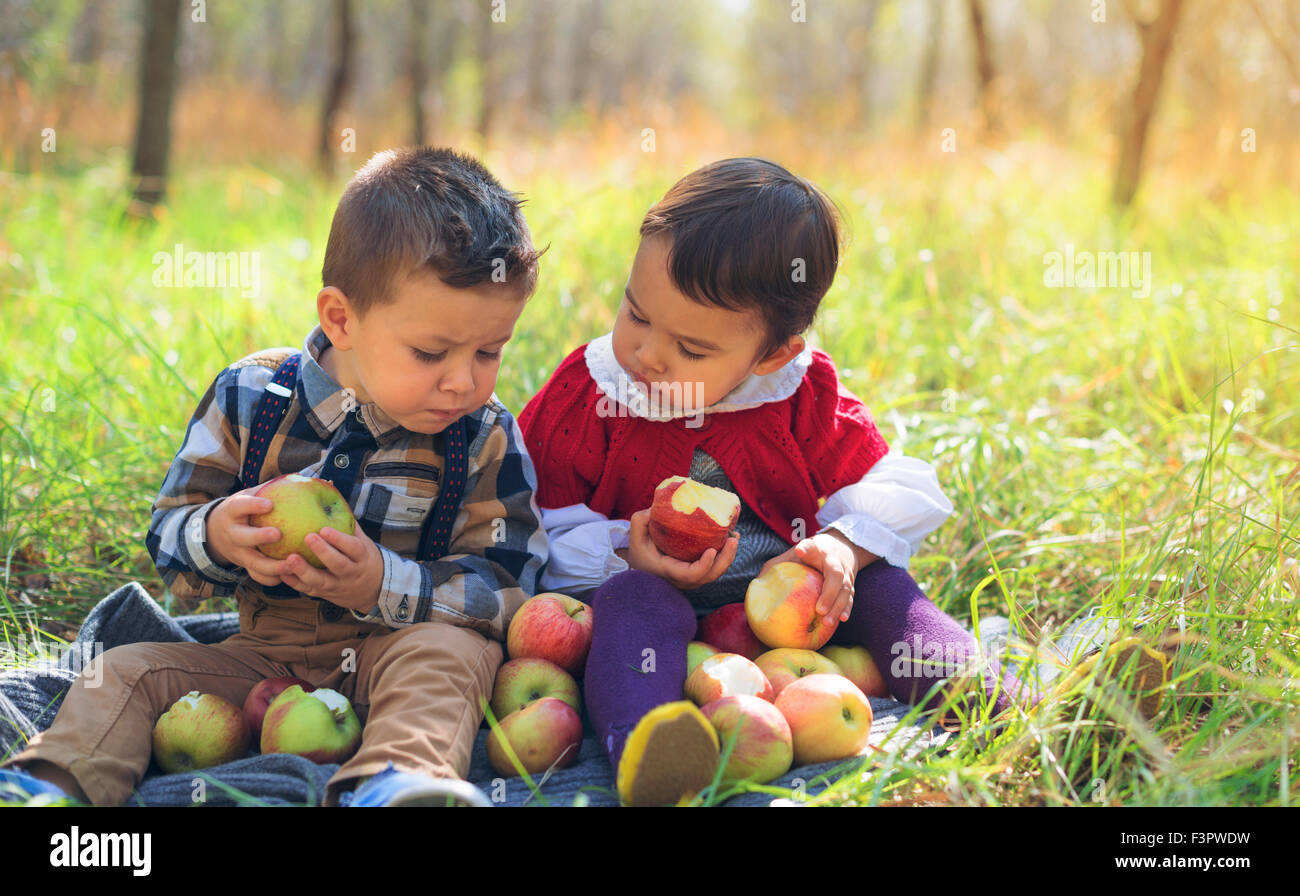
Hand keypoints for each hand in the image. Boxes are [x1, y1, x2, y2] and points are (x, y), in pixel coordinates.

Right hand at [205, 487, 292, 588]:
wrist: (216, 532)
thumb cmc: (244, 509)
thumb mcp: (250, 494)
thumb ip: (273, 487)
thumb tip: (308, 477)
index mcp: (233, 512)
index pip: (239, 507)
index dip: (252, 506)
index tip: (269, 504)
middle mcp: (233, 533)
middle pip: (242, 538)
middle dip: (258, 537)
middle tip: (278, 534)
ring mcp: (238, 552)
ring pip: (252, 563)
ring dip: (272, 566)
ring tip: (292, 564)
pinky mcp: (244, 566)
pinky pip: (257, 576)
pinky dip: (271, 578)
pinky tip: (290, 576)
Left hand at [277, 524, 383, 613]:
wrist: (371, 590)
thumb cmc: (362, 557)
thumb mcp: (362, 540)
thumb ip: (346, 522)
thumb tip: (330, 491)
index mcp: (362, 557)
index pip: (353, 548)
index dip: (340, 540)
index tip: (324, 529)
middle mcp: (351, 573)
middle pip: (338, 564)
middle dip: (323, 552)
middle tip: (307, 538)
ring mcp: (337, 586)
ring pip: (321, 581)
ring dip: (304, 571)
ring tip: (290, 558)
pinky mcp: (324, 594)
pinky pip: (309, 590)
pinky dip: (295, 583)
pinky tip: (282, 573)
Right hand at [623, 508, 738, 591]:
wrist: (641, 566)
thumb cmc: (639, 551)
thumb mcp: (635, 536)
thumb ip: (641, 521)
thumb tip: (656, 508)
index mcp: (668, 571)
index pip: (691, 575)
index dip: (704, 565)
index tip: (712, 550)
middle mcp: (683, 580)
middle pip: (709, 576)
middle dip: (725, 559)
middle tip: (733, 539)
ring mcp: (691, 580)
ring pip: (715, 574)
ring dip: (728, 557)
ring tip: (734, 537)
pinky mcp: (697, 575)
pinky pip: (714, 569)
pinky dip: (724, 556)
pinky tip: (730, 539)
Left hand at [759, 530, 875, 622]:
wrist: (840, 549)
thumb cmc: (810, 554)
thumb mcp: (794, 553)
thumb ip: (779, 564)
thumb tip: (758, 582)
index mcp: (818, 550)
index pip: (812, 547)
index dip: (806, 549)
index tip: (799, 551)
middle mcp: (835, 561)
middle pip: (836, 575)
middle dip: (829, 593)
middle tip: (819, 610)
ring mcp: (846, 574)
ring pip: (845, 590)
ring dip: (838, 606)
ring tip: (827, 621)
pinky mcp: (851, 585)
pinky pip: (850, 598)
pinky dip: (847, 608)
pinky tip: (841, 620)